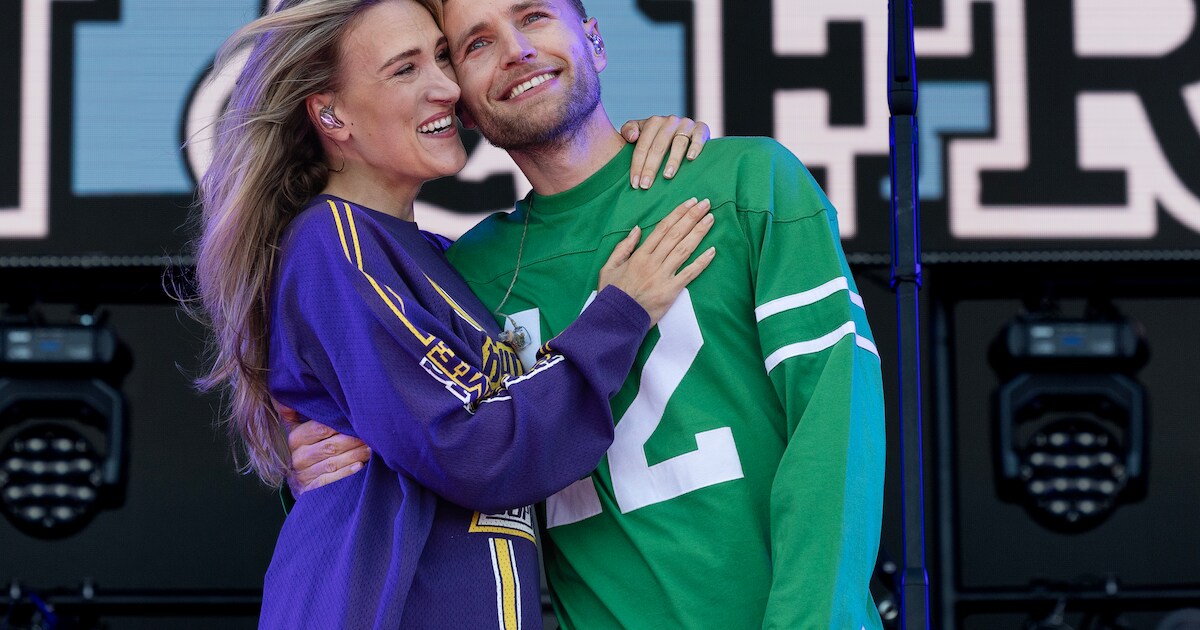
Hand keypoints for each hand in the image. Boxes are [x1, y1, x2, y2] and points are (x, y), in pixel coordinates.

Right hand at [276, 401, 370, 495]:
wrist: (303, 483)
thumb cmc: (311, 448)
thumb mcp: (303, 430)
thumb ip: (301, 411)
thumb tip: (298, 387)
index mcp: (295, 438)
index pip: (319, 428)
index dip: (340, 424)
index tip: (358, 419)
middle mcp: (297, 457)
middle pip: (330, 446)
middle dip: (353, 440)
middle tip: (371, 435)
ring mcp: (304, 475)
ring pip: (332, 463)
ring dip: (355, 455)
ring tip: (371, 449)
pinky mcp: (311, 491)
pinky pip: (330, 481)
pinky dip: (346, 474)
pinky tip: (359, 467)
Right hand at [599, 197, 716, 324]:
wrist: (616, 319)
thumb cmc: (612, 293)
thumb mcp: (609, 267)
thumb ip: (623, 247)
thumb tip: (636, 229)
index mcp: (639, 255)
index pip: (662, 229)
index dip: (678, 214)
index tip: (689, 202)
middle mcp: (653, 262)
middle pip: (676, 235)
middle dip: (692, 217)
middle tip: (705, 204)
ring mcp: (663, 276)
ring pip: (684, 250)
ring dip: (699, 233)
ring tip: (710, 219)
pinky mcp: (671, 291)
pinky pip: (689, 274)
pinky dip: (701, 262)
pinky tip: (712, 251)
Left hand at [620, 116, 711, 188]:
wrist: (686, 132)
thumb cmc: (658, 136)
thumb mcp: (641, 131)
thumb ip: (629, 130)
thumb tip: (631, 137)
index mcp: (654, 122)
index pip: (643, 145)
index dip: (637, 165)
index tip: (635, 184)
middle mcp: (670, 121)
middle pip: (658, 146)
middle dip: (651, 167)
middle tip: (646, 185)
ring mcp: (686, 124)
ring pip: (678, 143)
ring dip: (672, 160)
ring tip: (667, 177)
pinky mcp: (701, 128)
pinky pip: (699, 136)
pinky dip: (695, 146)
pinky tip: (691, 158)